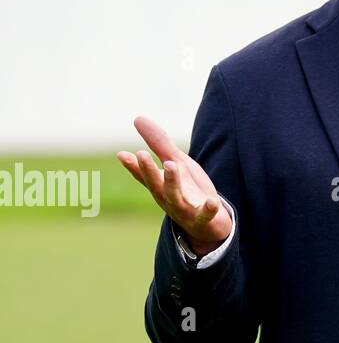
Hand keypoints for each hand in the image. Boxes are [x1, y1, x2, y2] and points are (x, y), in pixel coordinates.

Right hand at [117, 115, 232, 254]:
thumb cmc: (189, 190)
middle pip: (155, 185)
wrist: (210, 224)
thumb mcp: (177, 163)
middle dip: (148, 170)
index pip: (144, 175)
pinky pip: (205, 217)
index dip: (134, 166)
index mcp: (160, 186)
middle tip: (141, 153)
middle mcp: (168, 199)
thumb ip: (159, 144)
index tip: (122, 154)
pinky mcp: (204, 221)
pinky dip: (208, 210)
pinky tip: (212, 202)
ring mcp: (185, 212)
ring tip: (172, 165)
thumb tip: (137, 118)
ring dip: (172, 183)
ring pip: (175, 199)